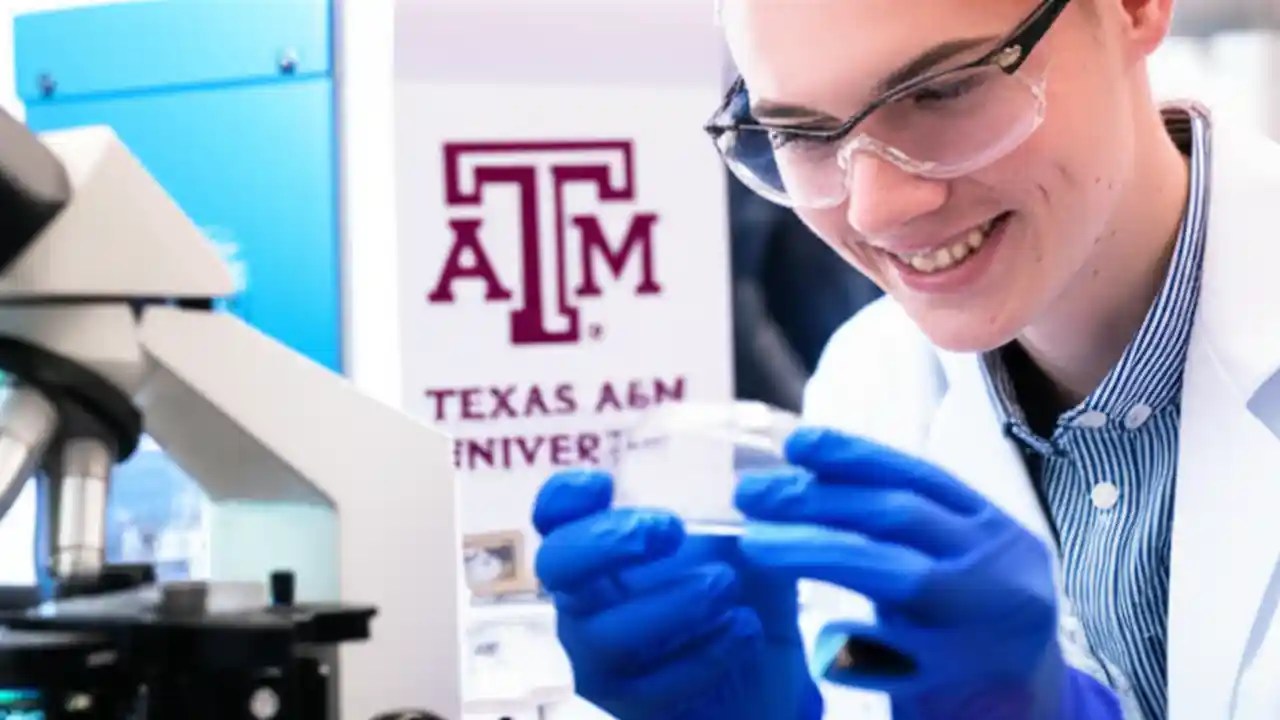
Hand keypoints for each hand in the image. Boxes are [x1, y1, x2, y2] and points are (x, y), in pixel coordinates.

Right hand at [532, 468, 822, 719]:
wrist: (764, 676)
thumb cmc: (738, 595)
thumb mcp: (744, 541)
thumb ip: (740, 510)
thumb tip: (761, 478)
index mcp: (600, 549)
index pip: (555, 517)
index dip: (565, 496)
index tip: (605, 482)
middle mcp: (584, 600)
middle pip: (558, 565)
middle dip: (609, 542)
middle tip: (671, 529)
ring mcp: (600, 656)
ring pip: (609, 634)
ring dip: (675, 603)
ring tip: (728, 584)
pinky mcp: (631, 704)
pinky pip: (655, 683)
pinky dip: (706, 653)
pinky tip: (744, 629)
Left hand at [735, 427, 1121, 719]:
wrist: (1036, 715)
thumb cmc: (970, 628)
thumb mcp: (955, 563)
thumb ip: (901, 531)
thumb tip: (804, 483)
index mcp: (994, 530)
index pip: (919, 478)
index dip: (854, 456)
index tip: (796, 443)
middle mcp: (998, 568)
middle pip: (899, 516)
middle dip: (816, 498)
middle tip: (751, 493)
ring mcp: (985, 625)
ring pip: (898, 575)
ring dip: (818, 551)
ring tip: (757, 544)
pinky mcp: (967, 682)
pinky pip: (899, 659)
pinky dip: (853, 644)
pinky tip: (814, 638)